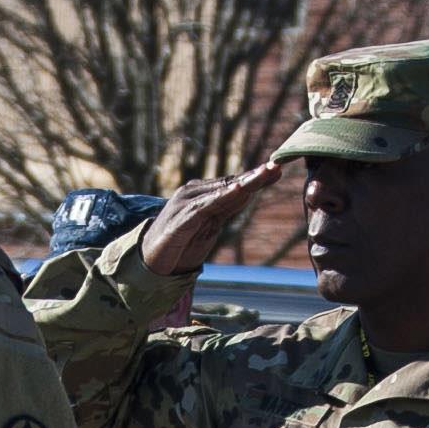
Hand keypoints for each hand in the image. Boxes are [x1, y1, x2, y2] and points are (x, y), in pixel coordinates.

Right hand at [135, 161, 283, 278]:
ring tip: (263, 174)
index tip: (277, 170)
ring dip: (244, 183)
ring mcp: (186, 203)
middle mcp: (194, 193)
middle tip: (276, 166)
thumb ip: (226, 208)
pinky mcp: (181, 218)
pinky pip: (205, 206)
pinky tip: (237, 190)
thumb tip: (247, 193)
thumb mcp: (210, 224)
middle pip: (230, 183)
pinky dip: (221, 197)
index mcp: (202, 195)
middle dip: (254, 176)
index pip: (233, 183)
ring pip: (221, 191)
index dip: (255, 178)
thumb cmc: (181, 243)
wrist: (150, 261)